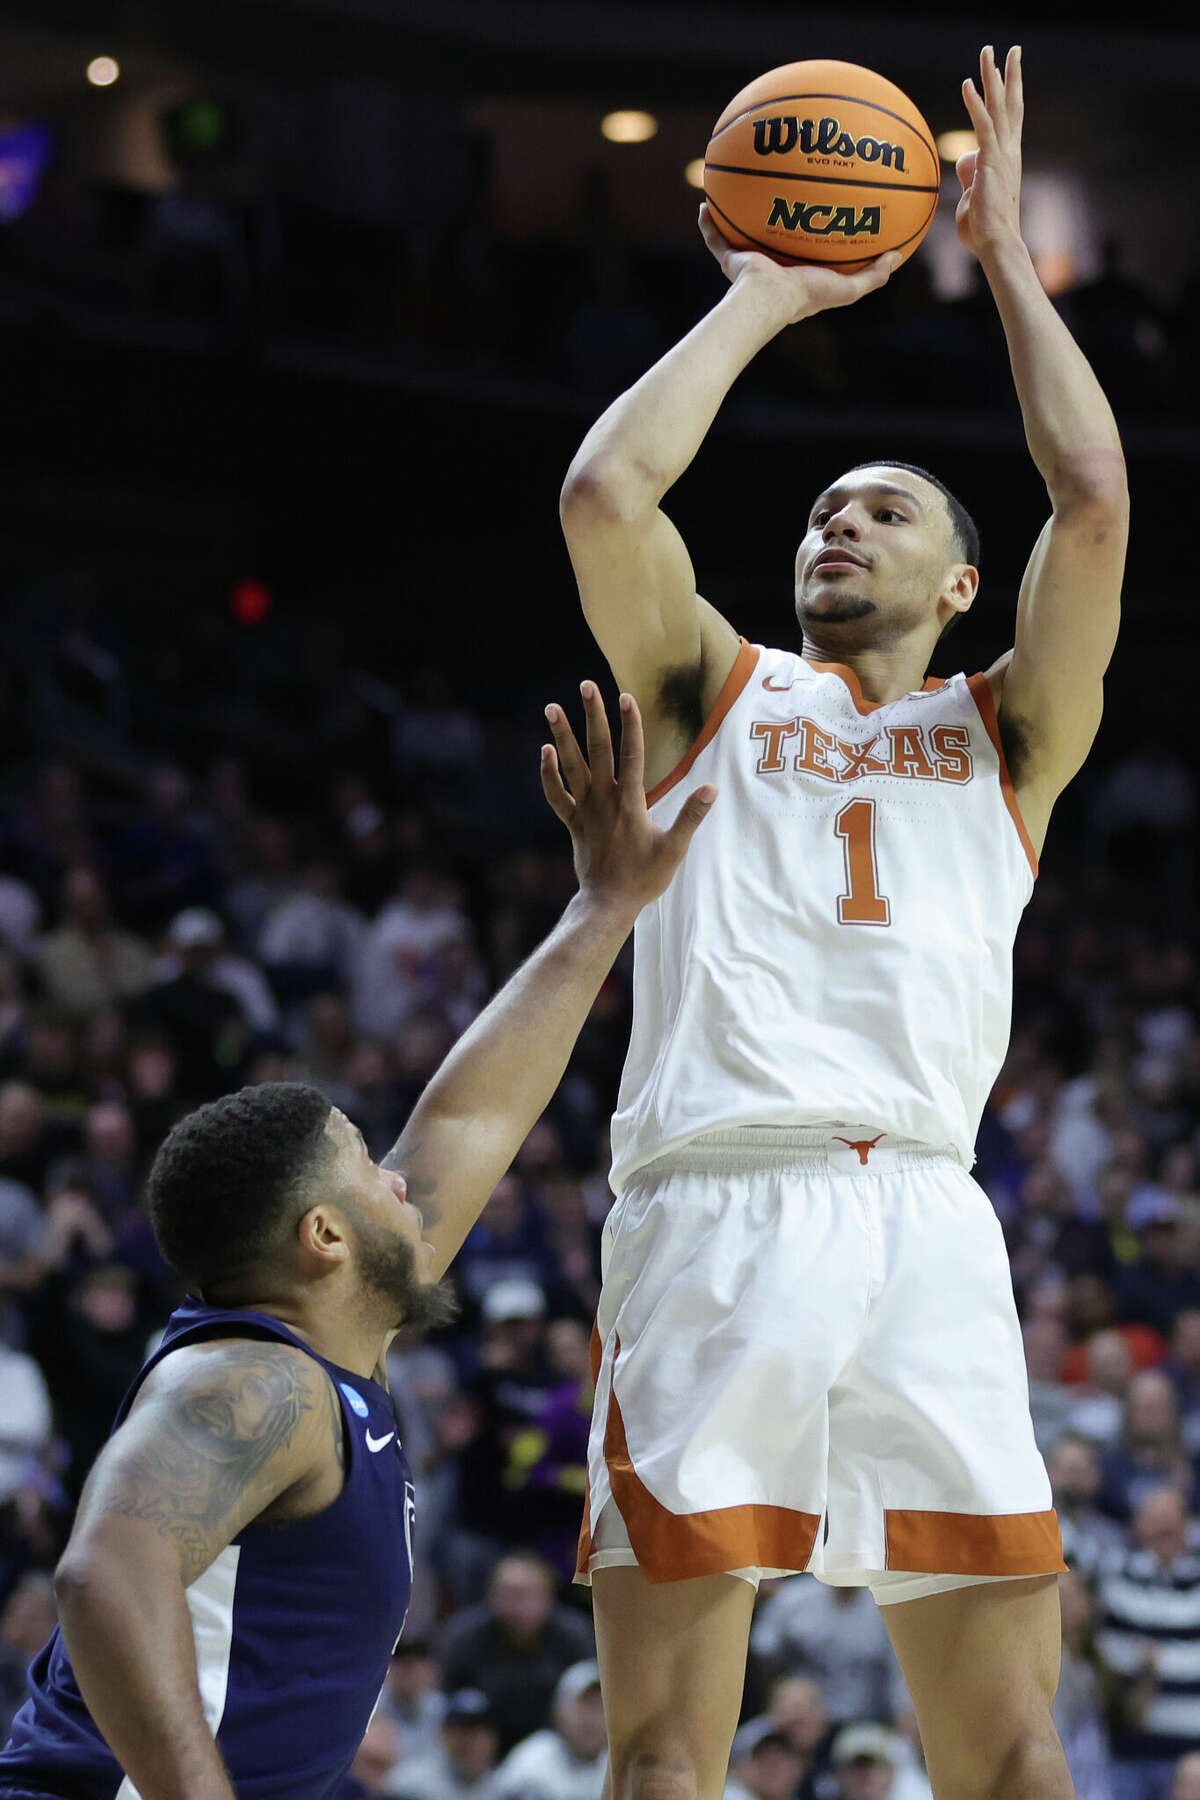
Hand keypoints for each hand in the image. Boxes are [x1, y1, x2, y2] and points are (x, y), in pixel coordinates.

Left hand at [541, 683, 715, 913]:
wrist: (608, 903)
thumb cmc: (644, 878)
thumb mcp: (675, 848)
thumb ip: (692, 816)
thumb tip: (712, 788)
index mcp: (631, 802)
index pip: (632, 754)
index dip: (631, 724)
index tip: (627, 696)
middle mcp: (604, 800)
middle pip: (598, 749)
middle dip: (594, 715)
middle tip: (587, 685)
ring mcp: (585, 810)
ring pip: (571, 766)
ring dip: (562, 735)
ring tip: (552, 707)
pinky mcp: (573, 823)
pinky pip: (557, 795)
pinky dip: (548, 774)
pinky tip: (544, 752)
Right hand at [698, 201, 899, 324]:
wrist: (768, 299)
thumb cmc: (806, 295)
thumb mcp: (847, 289)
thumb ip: (873, 276)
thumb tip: (896, 257)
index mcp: (794, 274)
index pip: (802, 250)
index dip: (807, 233)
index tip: (816, 212)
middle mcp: (769, 267)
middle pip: (769, 235)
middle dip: (770, 216)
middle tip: (777, 191)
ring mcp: (747, 263)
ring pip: (738, 233)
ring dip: (735, 213)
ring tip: (736, 186)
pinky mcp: (729, 259)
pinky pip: (714, 237)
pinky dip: (708, 222)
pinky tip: (705, 201)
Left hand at [957, 45, 1023, 257]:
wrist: (995, 243)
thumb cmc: (984, 227)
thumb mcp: (974, 194)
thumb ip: (971, 173)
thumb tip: (966, 159)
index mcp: (1008, 156)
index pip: (1012, 116)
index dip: (1012, 90)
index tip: (1012, 68)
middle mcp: (1010, 150)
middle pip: (1011, 103)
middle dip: (1010, 73)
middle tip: (1011, 47)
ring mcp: (1002, 154)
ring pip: (998, 106)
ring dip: (991, 77)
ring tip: (987, 51)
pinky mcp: (991, 162)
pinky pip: (982, 126)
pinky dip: (974, 104)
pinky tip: (967, 84)